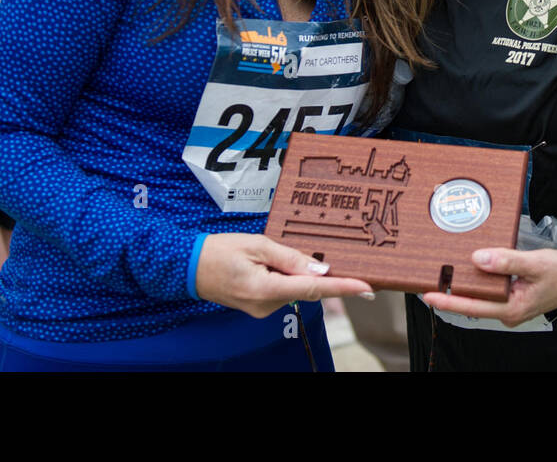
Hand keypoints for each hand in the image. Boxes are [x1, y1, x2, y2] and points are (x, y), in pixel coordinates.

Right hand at [194, 233, 373, 318]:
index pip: (314, 288)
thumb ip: (291, 257)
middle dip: (312, 270)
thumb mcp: (257, 245)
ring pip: (294, 289)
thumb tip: (320, 268)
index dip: (344, 287)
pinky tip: (266, 264)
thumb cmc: (220, 251)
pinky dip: (284, 278)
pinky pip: (282, 291)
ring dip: (293, 272)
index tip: (367, 288)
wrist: (188, 267)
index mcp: (265, 289)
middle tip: (300, 251)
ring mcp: (262, 311)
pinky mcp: (259, 308)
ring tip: (266, 255)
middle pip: (306, 288)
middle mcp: (266, 306)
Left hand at [420, 247, 556, 327]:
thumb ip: (505, 261)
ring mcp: (511, 307)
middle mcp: (509, 312)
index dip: (448, 302)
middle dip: (451, 294)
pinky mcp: (514, 299)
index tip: (427, 295)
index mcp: (512, 308)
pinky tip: (469, 270)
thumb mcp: (533, 263)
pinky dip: (480, 282)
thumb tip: (477, 259)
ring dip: (465, 287)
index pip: (472, 307)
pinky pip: (491, 292)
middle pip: (473, 304)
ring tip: (443, 274)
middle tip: (427, 280)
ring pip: (482, 297)